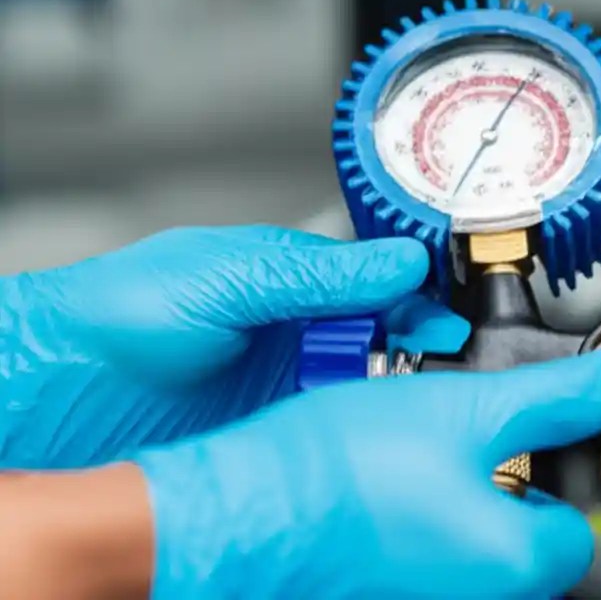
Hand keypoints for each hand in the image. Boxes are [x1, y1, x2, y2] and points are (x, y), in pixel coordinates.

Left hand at [0, 225, 467, 469]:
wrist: (54, 385)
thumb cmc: (121, 312)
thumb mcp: (230, 279)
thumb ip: (317, 275)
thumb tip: (399, 261)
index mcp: (291, 277)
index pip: (378, 283)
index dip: (420, 301)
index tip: (452, 322)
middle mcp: (295, 327)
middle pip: (382, 337)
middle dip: (421, 349)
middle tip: (449, 366)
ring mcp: (285, 379)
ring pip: (364, 383)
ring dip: (395, 391)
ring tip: (419, 403)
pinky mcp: (272, 426)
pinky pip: (333, 425)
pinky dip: (360, 428)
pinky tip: (375, 432)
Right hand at [136, 343, 600, 598]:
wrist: (230, 510)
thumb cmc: (333, 470)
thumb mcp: (466, 407)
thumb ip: (559, 397)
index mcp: (516, 563)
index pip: (575, 526)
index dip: (552, 468)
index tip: (520, 434)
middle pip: (521, 540)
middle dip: (498, 487)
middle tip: (451, 443)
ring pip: (467, 549)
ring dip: (450, 504)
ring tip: (406, 464)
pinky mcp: (381, 594)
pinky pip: (421, 562)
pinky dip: (411, 529)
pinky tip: (376, 496)